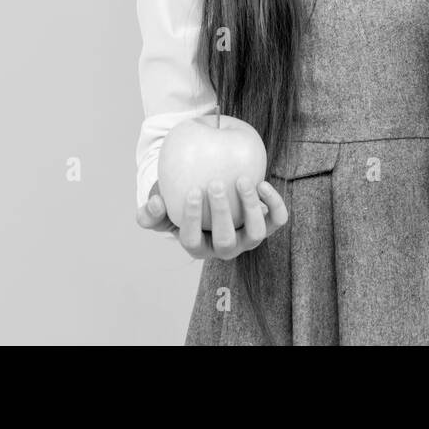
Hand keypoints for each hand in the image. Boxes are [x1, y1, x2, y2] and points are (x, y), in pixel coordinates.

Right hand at [135, 176, 287, 260]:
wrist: (211, 192)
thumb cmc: (181, 202)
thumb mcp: (162, 207)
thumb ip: (151, 211)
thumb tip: (156, 203)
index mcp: (198, 247)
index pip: (192, 240)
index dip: (192, 219)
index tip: (192, 191)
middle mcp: (225, 248)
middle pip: (225, 241)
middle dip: (221, 214)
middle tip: (215, 183)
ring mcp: (248, 239)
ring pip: (255, 234)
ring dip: (251, 208)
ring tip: (242, 180)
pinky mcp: (267, 225)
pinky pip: (276, 220)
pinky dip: (274, 204)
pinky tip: (262, 183)